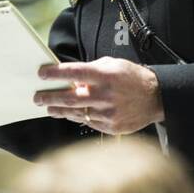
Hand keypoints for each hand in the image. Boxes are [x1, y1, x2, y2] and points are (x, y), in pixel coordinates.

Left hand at [34, 57, 164, 134]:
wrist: (156, 98)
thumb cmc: (132, 78)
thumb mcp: (113, 65)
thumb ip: (91, 70)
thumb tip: (70, 78)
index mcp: (106, 75)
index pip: (74, 72)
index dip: (55, 73)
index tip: (41, 73)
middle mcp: (106, 94)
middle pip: (69, 98)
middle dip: (49, 97)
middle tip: (37, 97)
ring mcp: (108, 113)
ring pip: (76, 112)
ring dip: (59, 110)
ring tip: (48, 107)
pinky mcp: (111, 127)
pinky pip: (88, 122)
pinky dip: (77, 117)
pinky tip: (68, 114)